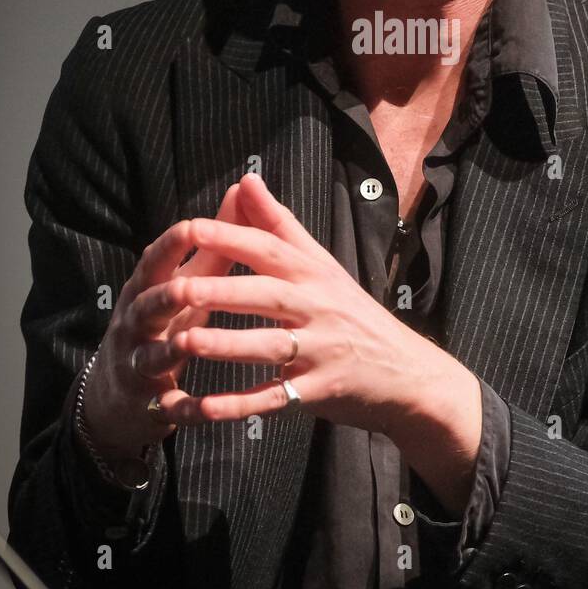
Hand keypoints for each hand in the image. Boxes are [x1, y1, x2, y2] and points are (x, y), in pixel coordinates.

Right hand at [80, 182, 251, 461]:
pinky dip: (186, 409)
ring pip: (151, 356)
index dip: (170, 246)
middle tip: (186, 287)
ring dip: (168, 350)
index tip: (192, 226)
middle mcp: (136, 326)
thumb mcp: (184, 283)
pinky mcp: (151, 405)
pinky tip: (205, 409)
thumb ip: (215, 243)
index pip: (155, 263)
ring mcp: (139, 366)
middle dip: (164, 297)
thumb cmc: (165, 323)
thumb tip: (242, 189)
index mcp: (146, 291)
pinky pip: (169, 408)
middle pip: (146, 307)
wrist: (122, 397)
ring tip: (186, 344)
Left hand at [142, 172, 448, 436]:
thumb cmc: (354, 313)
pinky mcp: (319, 391)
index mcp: (315, 274)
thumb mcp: (323, 266)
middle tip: (180, 288)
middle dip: (224, 291)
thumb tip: (247, 179)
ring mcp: (321, 352)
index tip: (191, 228)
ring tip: (185, 343)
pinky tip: (205, 409)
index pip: (271, 249)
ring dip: (227, 346)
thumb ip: (280, 225)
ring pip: (270, 347)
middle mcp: (319, 308)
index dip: (232, 238)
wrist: (408, 372)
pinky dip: (240, 406)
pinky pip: (275, 399)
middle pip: (268, 295)